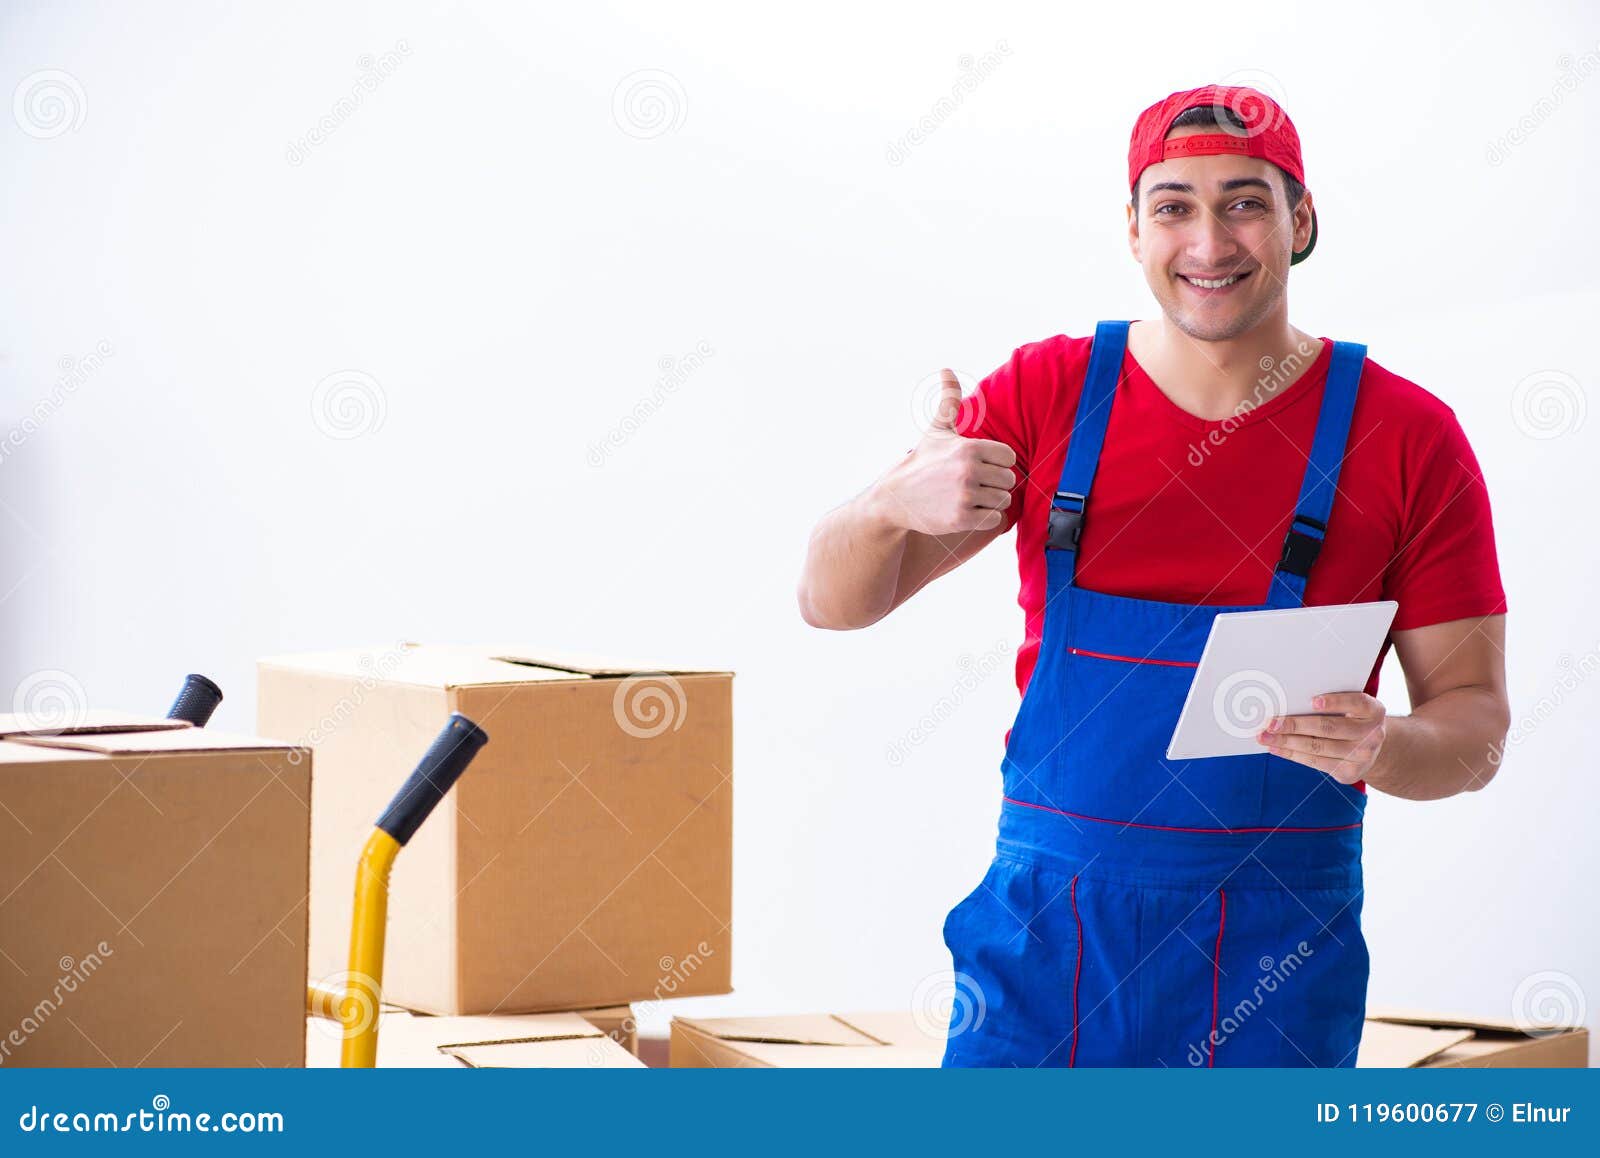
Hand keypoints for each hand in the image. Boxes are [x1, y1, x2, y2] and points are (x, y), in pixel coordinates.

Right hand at [873, 369, 1017, 534]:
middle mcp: (969, 471)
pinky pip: (994, 519)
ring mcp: (965, 496)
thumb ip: (948, 400)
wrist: (896, 499)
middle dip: (993, 484)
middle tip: (970, 484)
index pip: (1009, 457)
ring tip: (967, 497)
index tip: (978, 465)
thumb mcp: (936, 431)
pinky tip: (964, 511)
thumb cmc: (922, 462)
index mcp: (969, 447)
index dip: (996, 463)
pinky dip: (983, 517)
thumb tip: (946, 369)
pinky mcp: (962, 519)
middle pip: (1008, 480)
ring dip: (989, 502)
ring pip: (1003, 500)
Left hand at [1257, 692, 1386, 784]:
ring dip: (1286, 742)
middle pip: (1329, 728)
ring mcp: (1362, 756)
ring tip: (1265, 737)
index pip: (1356, 702)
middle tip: (1270, 723)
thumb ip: (1333, 701)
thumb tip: (1290, 700)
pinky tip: (1276, 748)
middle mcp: (1372, 734)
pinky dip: (1292, 754)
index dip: (1335, 702)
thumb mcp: (1352, 707)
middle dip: (1295, 725)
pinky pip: (1315, 762)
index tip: (1313, 701)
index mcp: (1374, 711)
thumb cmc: (1352, 719)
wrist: (1372, 749)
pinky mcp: (1349, 773)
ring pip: (1318, 747)